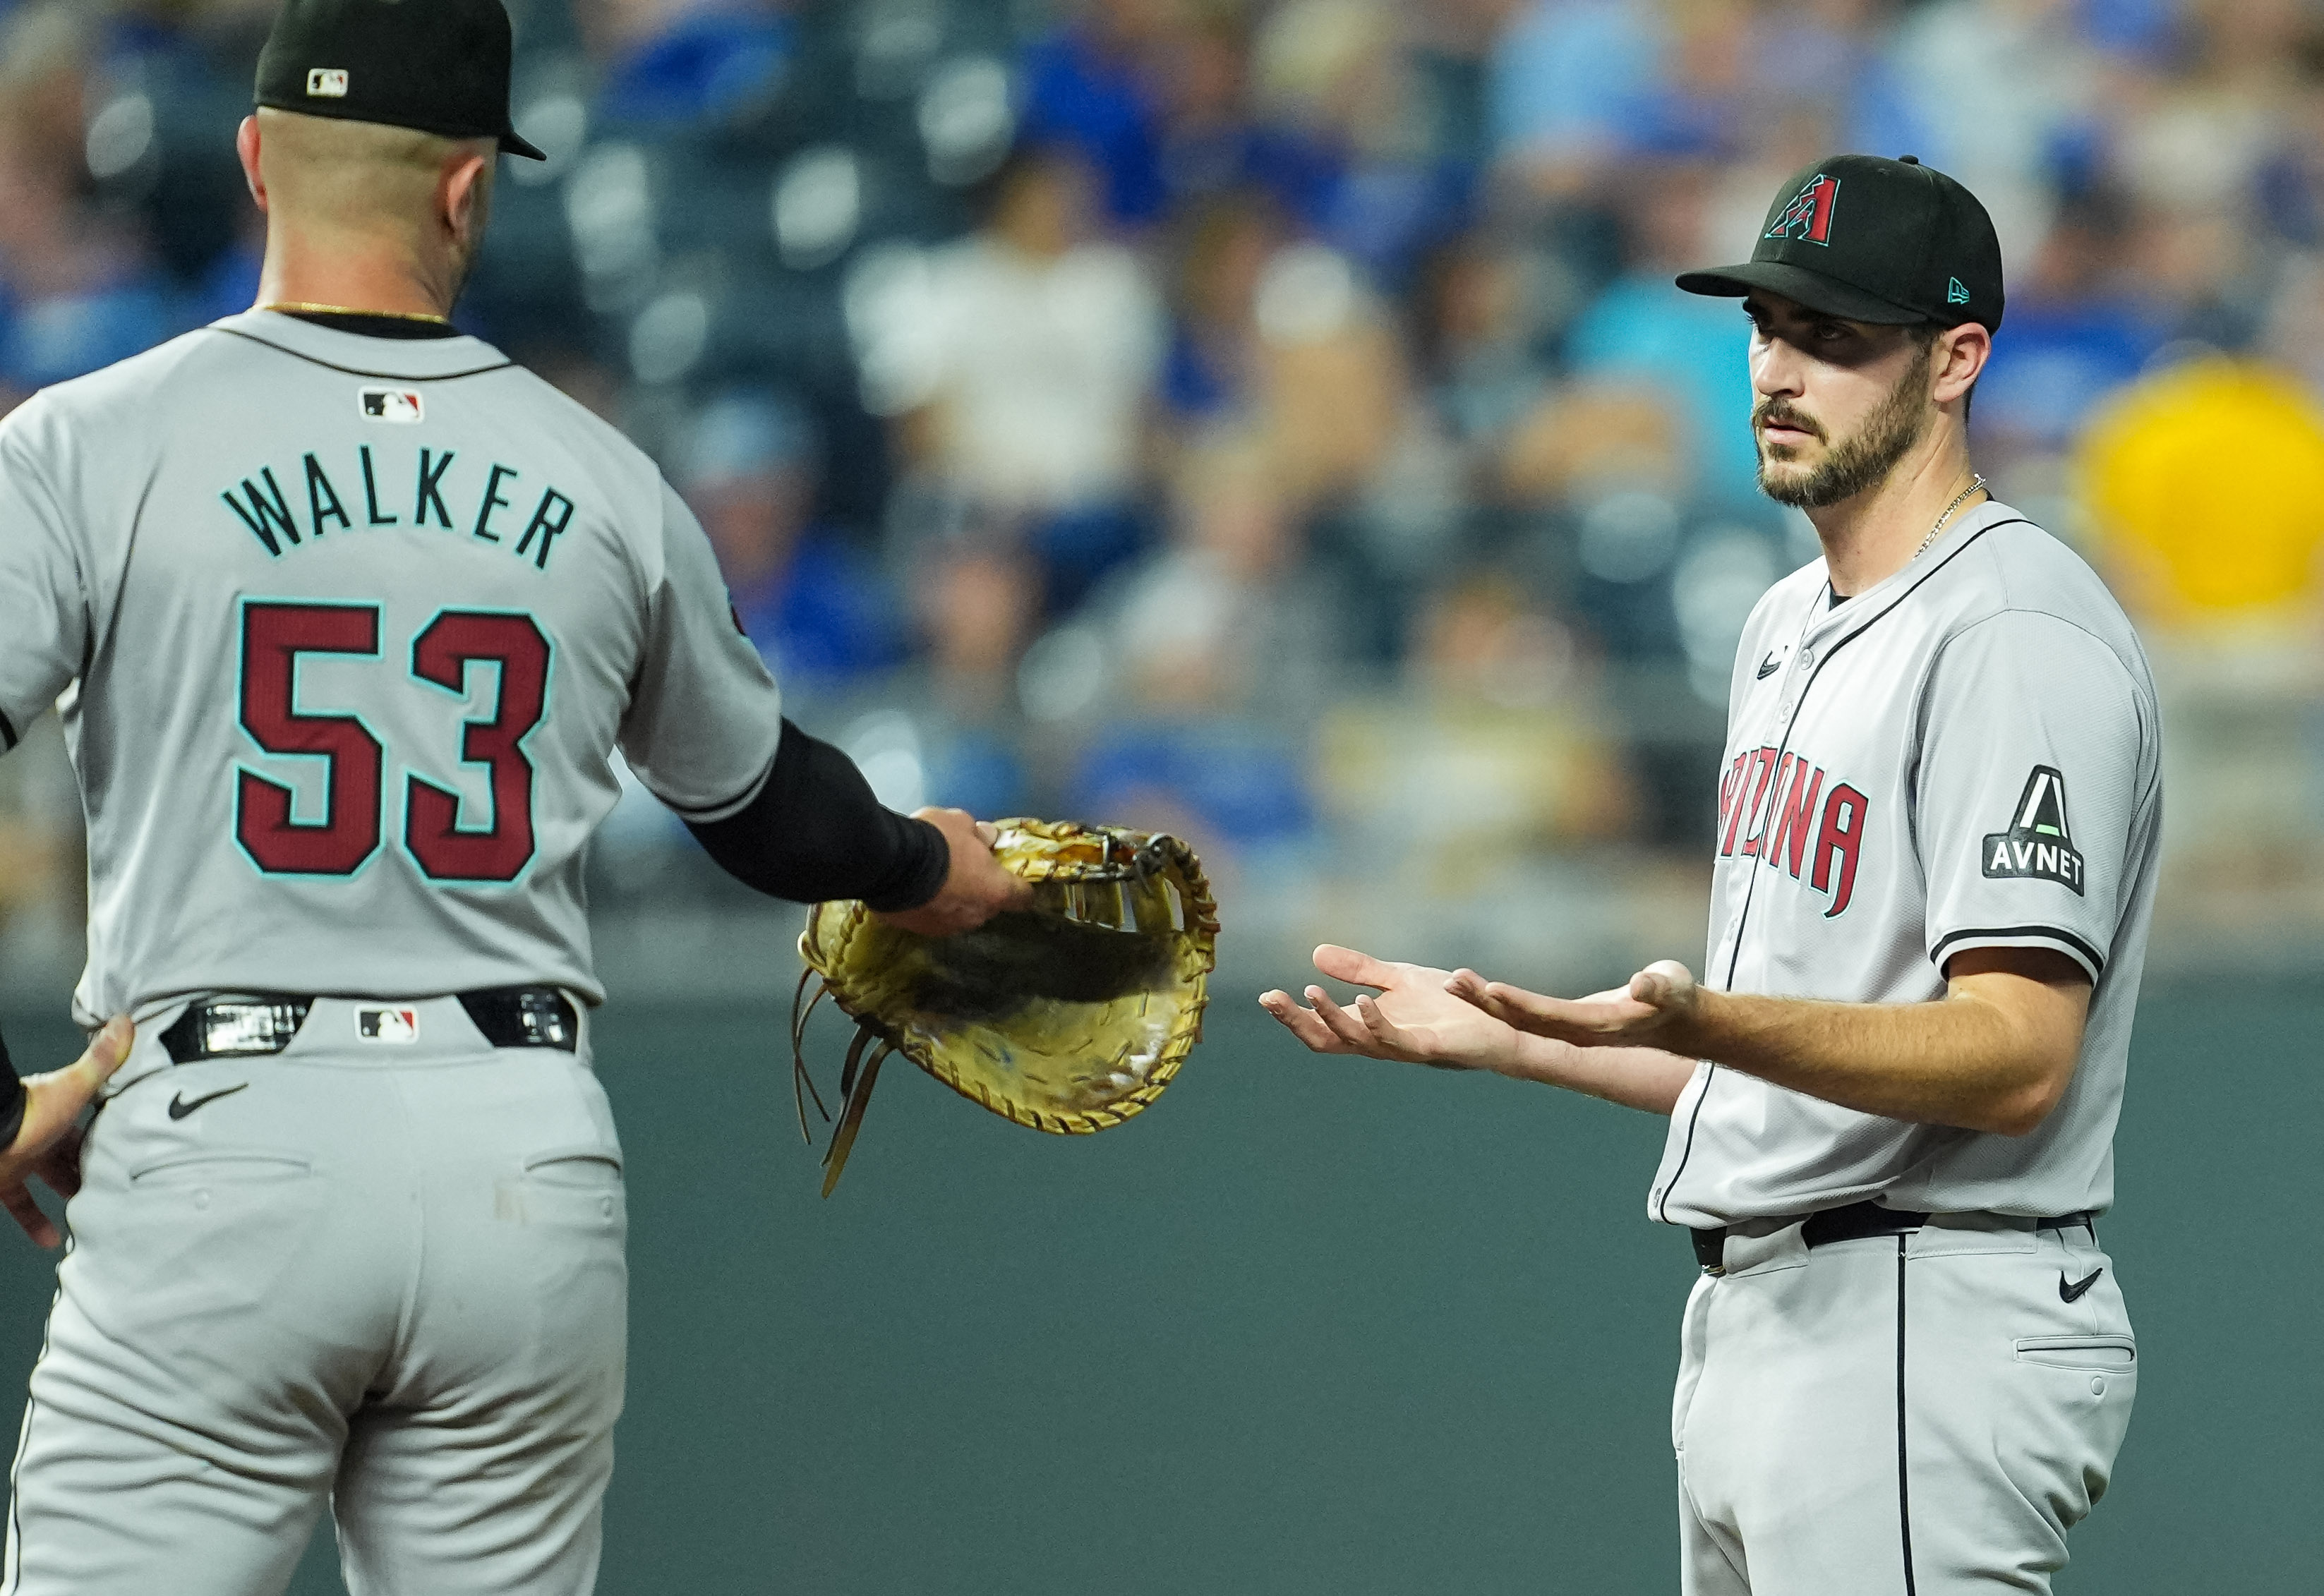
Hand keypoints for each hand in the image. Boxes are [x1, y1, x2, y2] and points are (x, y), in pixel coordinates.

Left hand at [1, 1015, 133, 1248]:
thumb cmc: (29, 1113)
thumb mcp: (75, 1086)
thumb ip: (102, 1060)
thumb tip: (125, 1022)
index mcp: (58, 1113)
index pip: (88, 1124)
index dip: (106, 1136)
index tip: (127, 1148)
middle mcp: (40, 1138)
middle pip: (69, 1156)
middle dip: (89, 1170)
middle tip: (113, 1185)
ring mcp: (21, 1161)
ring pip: (46, 1183)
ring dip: (65, 1199)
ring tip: (87, 1216)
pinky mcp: (4, 1184)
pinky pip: (20, 1207)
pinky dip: (34, 1224)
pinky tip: (48, 1240)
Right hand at [874, 808, 1032, 936]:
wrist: (889, 863)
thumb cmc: (936, 840)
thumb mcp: (960, 822)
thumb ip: (979, 833)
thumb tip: (988, 837)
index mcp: (996, 890)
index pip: (1022, 897)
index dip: (1018, 887)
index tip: (1009, 876)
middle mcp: (977, 915)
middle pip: (989, 905)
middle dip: (981, 890)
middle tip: (964, 870)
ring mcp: (949, 927)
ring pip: (961, 914)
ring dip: (955, 901)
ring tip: (936, 882)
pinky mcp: (921, 931)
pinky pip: (933, 918)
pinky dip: (930, 908)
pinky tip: (916, 891)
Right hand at [1259, 944, 1521, 1073]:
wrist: (1497, 1024)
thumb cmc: (1449, 1008)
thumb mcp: (1399, 978)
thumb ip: (1360, 969)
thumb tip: (1315, 954)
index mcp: (1368, 1026)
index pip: (1320, 1026)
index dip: (1292, 1015)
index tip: (1266, 995)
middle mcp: (1378, 1042)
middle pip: (1326, 1039)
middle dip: (1297, 1020)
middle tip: (1271, 998)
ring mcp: (1401, 1047)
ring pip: (1355, 1041)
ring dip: (1330, 1018)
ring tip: (1309, 991)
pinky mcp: (1429, 1047)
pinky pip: (1395, 1039)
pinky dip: (1374, 1022)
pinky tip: (1361, 1001)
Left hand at [1446, 958, 1701, 1049]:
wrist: (1681, 1022)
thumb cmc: (1679, 1001)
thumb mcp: (1673, 989)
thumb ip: (1658, 989)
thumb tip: (1642, 986)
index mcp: (1598, 1027)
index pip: (1551, 1016)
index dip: (1521, 1003)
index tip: (1491, 990)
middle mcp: (1577, 1034)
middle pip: (1524, 1020)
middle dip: (1488, 1003)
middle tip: (1452, 982)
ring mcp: (1570, 1031)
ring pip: (1519, 1018)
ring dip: (1485, 1002)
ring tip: (1452, 982)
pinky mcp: (1566, 1022)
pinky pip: (1525, 1013)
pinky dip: (1500, 1002)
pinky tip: (1475, 989)